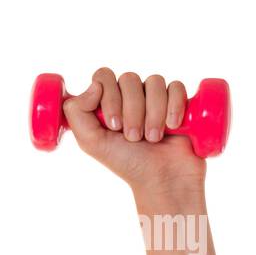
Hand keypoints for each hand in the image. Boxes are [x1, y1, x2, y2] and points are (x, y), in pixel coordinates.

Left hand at [63, 67, 205, 198]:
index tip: (113, 125)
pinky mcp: (178, 100)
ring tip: (152, 138)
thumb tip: (94, 84)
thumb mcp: (91, 143)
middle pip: (129, 79)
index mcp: (106, 102)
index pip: (103, 77)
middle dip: (132, 111)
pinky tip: (172, 126)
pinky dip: (173, 106)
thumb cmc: (126, 162)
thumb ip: (77, 113)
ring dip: (153, 113)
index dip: (109, 97)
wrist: (162, 177)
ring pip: (154, 81)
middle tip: (133, 137)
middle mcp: (130, 96)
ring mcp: (154, 96)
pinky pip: (176, 87)